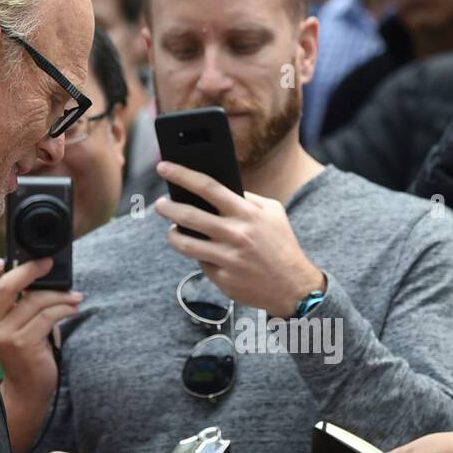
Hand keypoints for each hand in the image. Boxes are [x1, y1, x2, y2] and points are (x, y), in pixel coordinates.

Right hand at [0, 257, 81, 452]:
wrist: (29, 390)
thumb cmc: (28, 355)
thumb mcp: (19, 326)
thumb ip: (22, 303)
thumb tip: (44, 277)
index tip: (1, 261)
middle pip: (7, 287)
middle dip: (30, 270)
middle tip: (47, 264)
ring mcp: (5, 335)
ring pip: (35, 301)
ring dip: (60, 295)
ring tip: (74, 297)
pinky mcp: (23, 344)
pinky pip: (48, 316)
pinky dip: (64, 309)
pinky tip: (73, 308)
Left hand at [156, 161, 325, 317]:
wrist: (293, 286)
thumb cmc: (281, 244)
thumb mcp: (273, 212)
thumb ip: (247, 198)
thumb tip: (216, 190)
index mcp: (247, 213)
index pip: (208, 187)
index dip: (182, 175)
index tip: (163, 167)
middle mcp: (236, 234)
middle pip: (189, 216)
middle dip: (168, 208)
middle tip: (159, 204)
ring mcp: (228, 258)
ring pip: (185, 244)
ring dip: (173, 235)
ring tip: (172, 230)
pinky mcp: (223, 278)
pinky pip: (200, 263)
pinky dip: (198, 256)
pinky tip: (202, 252)